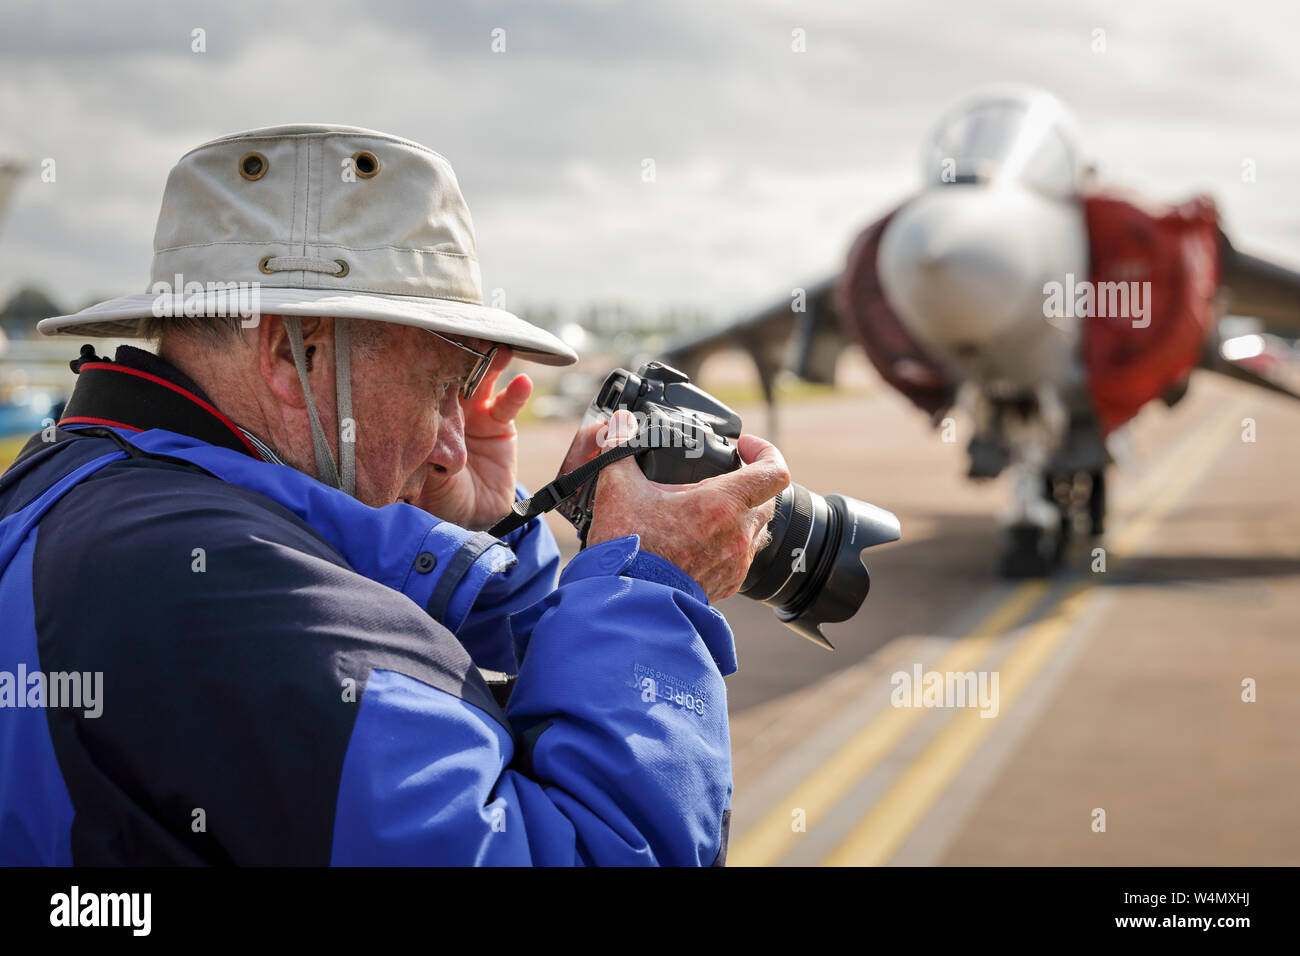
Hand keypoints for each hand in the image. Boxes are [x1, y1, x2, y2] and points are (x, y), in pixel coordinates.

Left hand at [415, 348, 530, 529]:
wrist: (469, 518)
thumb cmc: (436, 496)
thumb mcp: (424, 475)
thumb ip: (426, 452)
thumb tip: (427, 433)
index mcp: (424, 414)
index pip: (427, 382)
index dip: (431, 363)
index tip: (434, 341)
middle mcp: (449, 407)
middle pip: (455, 372)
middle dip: (463, 353)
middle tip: (470, 333)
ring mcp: (475, 412)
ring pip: (483, 380)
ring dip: (492, 363)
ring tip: (501, 349)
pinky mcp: (501, 423)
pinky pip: (508, 404)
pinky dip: (517, 392)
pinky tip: (523, 382)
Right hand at [560, 410, 790, 601]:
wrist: (629, 605)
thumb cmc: (629, 550)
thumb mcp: (618, 491)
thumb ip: (619, 450)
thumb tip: (619, 424)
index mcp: (723, 504)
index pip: (774, 471)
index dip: (765, 451)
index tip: (743, 447)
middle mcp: (738, 534)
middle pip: (767, 498)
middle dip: (749, 482)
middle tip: (720, 476)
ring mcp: (736, 562)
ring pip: (756, 529)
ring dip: (740, 514)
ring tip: (707, 508)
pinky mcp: (728, 584)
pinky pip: (742, 556)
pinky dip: (729, 542)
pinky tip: (700, 539)